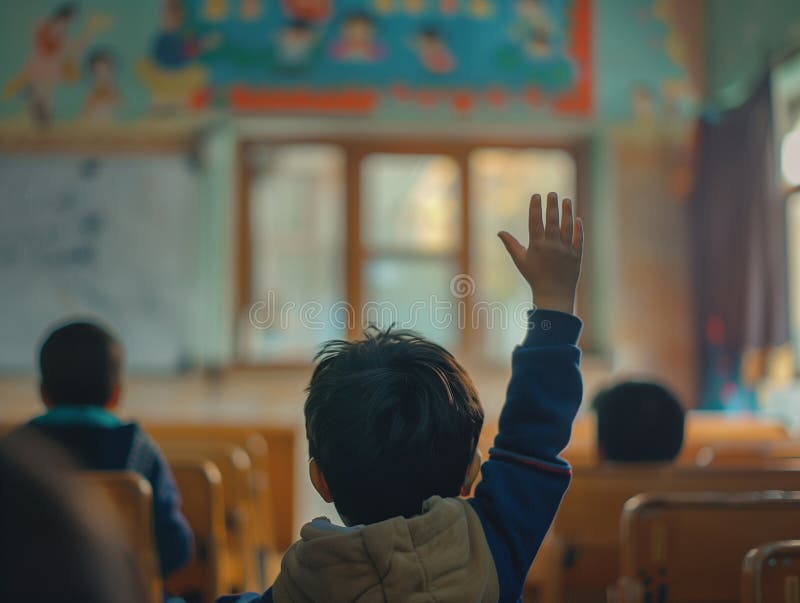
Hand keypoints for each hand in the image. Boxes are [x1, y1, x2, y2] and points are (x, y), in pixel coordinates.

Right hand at [498, 192, 583, 313]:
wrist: (554, 294)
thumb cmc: (534, 277)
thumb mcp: (520, 261)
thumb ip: (511, 245)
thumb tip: (499, 232)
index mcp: (537, 246)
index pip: (536, 222)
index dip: (535, 207)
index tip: (536, 195)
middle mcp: (552, 246)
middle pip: (553, 221)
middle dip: (552, 205)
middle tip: (552, 193)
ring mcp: (566, 250)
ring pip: (567, 227)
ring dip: (567, 212)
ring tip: (566, 200)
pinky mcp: (577, 255)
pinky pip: (578, 238)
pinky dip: (578, 228)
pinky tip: (577, 219)